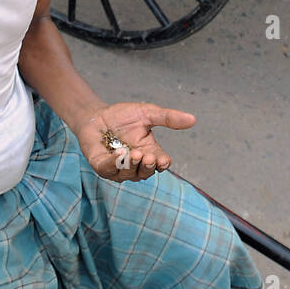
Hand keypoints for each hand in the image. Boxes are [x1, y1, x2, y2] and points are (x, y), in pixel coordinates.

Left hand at [74, 102, 195, 182]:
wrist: (96, 115)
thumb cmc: (122, 116)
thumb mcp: (148, 113)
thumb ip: (168, 118)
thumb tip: (192, 119)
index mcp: (150, 153)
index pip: (160, 164)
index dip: (162, 164)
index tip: (163, 159)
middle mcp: (136, 164)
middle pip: (146, 173)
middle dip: (148, 166)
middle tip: (148, 156)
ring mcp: (118, 168)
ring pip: (129, 175)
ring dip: (132, 165)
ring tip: (134, 153)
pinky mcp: (102, 167)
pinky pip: (109, 170)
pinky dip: (115, 163)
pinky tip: (120, 153)